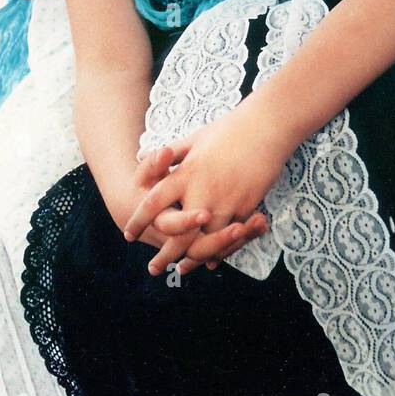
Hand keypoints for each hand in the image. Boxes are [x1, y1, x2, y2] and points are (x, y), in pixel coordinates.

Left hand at [124, 99, 290, 275]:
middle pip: (179, 234)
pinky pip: (231, 236)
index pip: (155, 202)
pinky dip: (221, 250)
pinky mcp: (247, 206)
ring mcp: (227, 202)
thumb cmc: (228, 129)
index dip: (139, 220)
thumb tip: (141, 156)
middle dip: (165, 254)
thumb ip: (169, 155)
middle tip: (154, 268)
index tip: (129, 234)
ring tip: (182, 268)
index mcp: (186, 173)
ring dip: (193, 258)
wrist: (266, 127)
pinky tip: (212, 259)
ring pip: (207, 242)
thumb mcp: (194, 139)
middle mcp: (204, 191)